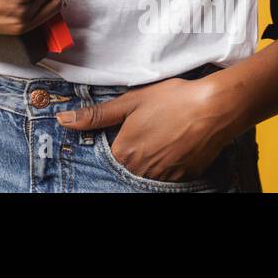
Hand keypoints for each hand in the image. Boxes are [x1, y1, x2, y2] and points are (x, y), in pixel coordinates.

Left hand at [56, 75, 244, 181]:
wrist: (215, 109)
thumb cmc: (172, 100)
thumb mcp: (130, 102)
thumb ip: (96, 115)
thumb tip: (63, 119)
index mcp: (125, 153)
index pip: (106, 160)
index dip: (110, 146)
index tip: (117, 135)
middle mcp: (142, 171)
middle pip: (125, 169)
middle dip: (128, 155)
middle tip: (140, 135)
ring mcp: (164, 177)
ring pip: (146, 174)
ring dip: (146, 161)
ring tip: (156, 138)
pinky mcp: (184, 177)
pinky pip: (167, 177)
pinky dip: (165, 164)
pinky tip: (171, 145)